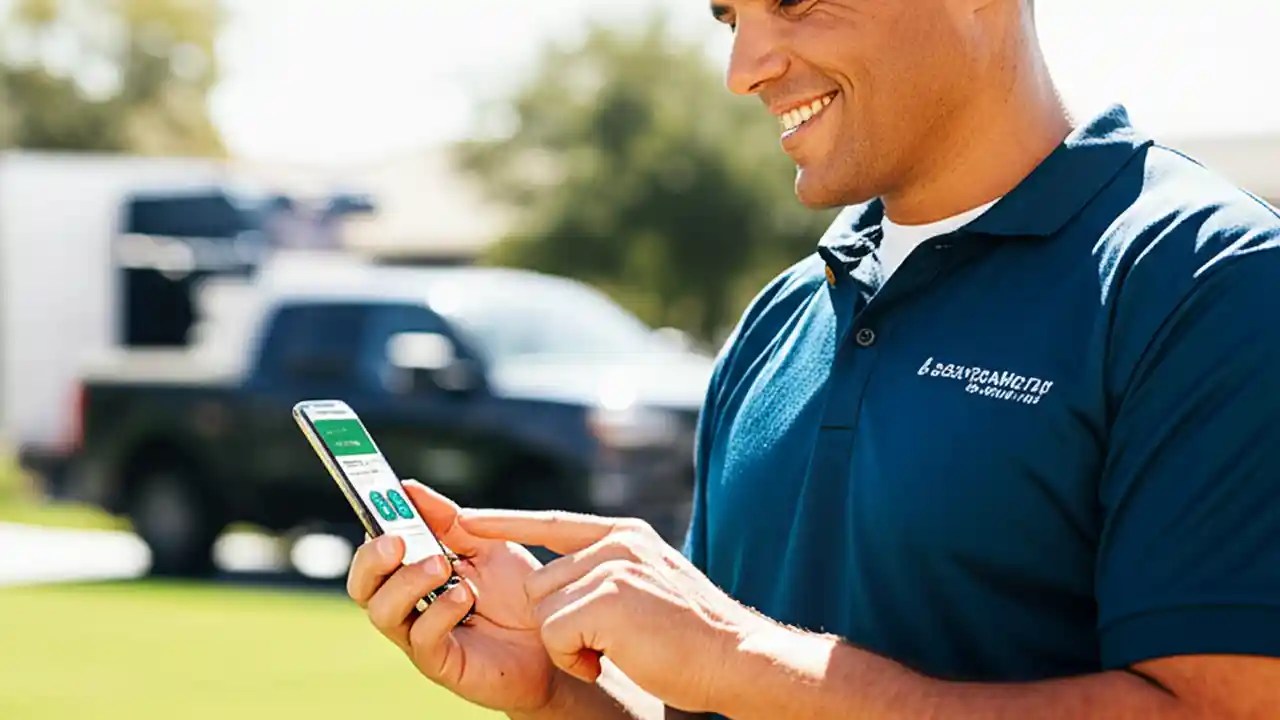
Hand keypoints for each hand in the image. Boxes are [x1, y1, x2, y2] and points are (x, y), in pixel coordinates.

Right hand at [346, 481, 560, 713]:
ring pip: (383, 612)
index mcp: (413, 575)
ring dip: (406, 583)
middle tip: (396, 540)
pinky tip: (464, 597)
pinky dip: (438, 613)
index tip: (376, 501)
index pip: (373, 554)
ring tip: (441, 565)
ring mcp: (421, 637)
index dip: (369, 527)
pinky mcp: (441, 664)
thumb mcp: (486, 546)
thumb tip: (408, 488)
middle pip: (363, 586)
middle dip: (372, 560)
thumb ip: (449, 521)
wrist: (552, 636)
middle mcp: (408, 607)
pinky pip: (422, 640)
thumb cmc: (516, 593)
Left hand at [461, 510, 772, 713]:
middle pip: (541, 583)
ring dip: (569, 643)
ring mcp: (611, 567)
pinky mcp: (607, 599)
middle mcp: (616, 543)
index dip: (506, 522)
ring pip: (545, 610)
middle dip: (561, 623)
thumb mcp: (651, 582)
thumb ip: (610, 570)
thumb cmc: (693, 635)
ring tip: (614, 650)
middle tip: (605, 643)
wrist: (735, 657)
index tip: (464, 517)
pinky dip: (575, 658)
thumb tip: (562, 583)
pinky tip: (610, 661)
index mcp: (625, 534)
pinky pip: (555, 634)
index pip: (552, 522)